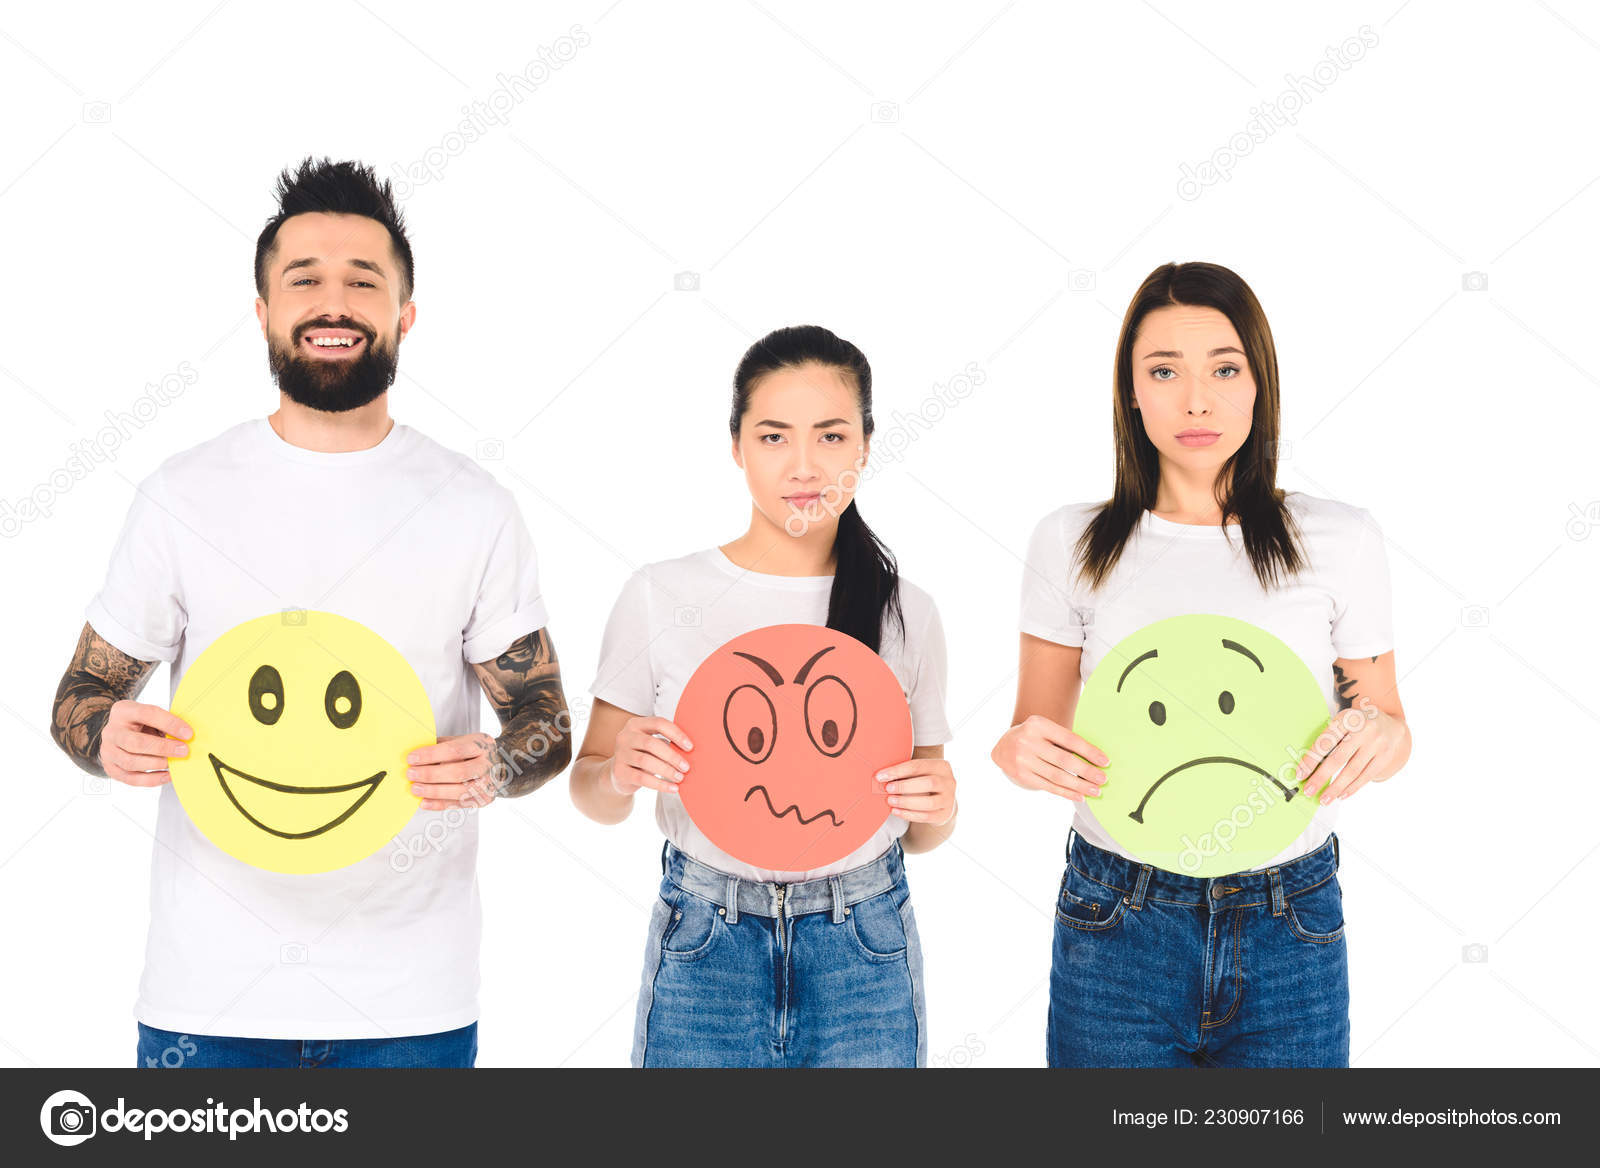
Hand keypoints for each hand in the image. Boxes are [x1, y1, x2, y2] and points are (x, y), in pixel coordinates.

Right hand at [101, 700, 192, 786]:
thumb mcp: (151, 716)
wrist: (119, 733)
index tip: (188, 733)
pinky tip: (166, 775)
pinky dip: (151, 779)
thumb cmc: (140, 723)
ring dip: (157, 764)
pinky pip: (130, 778)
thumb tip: (187, 737)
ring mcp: (108, 751)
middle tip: (183, 751)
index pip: (146, 714)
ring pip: (131, 762)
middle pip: (135, 742)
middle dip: (163, 748)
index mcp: (123, 711)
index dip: (169, 724)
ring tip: (174, 764)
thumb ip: (165, 724)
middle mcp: (111, 731)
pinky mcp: (110, 768)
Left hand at [408, 733, 500, 810]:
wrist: (497, 765)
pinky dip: (439, 804)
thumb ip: (441, 745)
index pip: (455, 750)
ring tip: (415, 789)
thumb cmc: (472, 752)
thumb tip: (415, 753)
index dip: (431, 755)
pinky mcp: (483, 800)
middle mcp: (487, 765)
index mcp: (481, 745)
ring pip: (459, 791)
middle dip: (431, 774)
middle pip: (458, 772)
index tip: (412, 758)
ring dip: (433, 791)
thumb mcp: (460, 741)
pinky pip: (459, 805)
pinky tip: (424, 802)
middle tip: (411, 774)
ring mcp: (488, 784)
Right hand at [607, 716, 692, 796]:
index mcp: (636, 724)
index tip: (690, 747)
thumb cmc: (642, 755)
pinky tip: (672, 788)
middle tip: (686, 767)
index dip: (676, 734)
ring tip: (680, 777)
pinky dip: (660, 784)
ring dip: (667, 770)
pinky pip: (642, 778)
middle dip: (672, 756)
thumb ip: (665, 742)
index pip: (658, 723)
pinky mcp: (619, 771)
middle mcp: (625, 736)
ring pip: (646, 761)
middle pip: (651, 743)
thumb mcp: (651, 745)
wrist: (620, 774)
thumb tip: (689, 750)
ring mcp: (620, 754)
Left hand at [876, 757, 956, 824]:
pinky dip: (909, 815)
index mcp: (941, 766)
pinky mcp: (944, 814)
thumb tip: (882, 776)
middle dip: (905, 786)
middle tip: (888, 789)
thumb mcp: (920, 772)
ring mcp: (949, 799)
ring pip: (929, 803)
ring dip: (907, 802)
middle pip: (929, 783)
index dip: (898, 771)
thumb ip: (905, 772)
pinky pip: (926, 817)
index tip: (881, 776)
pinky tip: (896, 811)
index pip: (918, 766)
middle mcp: (949, 782)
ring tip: (891, 801)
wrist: (942, 798)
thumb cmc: (924, 781)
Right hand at [990, 714, 1108, 800]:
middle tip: (1102, 779)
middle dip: (1086, 771)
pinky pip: (1048, 786)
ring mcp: (1022, 760)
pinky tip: (1079, 796)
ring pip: (1057, 776)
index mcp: (1038, 724)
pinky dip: (1066, 792)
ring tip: (1095, 790)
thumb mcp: (1045, 730)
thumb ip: (1064, 741)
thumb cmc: (1034, 737)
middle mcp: (1028, 741)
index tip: (1105, 761)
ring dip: (1079, 785)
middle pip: (1064, 760)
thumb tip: (1094, 760)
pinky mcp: (1021, 775)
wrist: (1003, 746)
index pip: (1069, 740)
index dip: (1088, 751)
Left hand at [1295, 706, 1406, 804]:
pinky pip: (1366, 776)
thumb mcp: (1344, 722)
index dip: (1311, 760)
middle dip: (1321, 778)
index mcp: (1347, 718)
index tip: (1300, 774)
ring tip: (1324, 799)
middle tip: (1309, 791)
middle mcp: (1364, 730)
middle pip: (1338, 758)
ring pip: (1352, 771)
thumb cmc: (1359, 725)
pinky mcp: (1385, 757)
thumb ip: (1329, 739)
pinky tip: (1341, 795)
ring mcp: (1377, 744)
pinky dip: (1352, 788)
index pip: (1325, 742)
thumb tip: (1309, 766)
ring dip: (1336, 788)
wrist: (1392, 724)